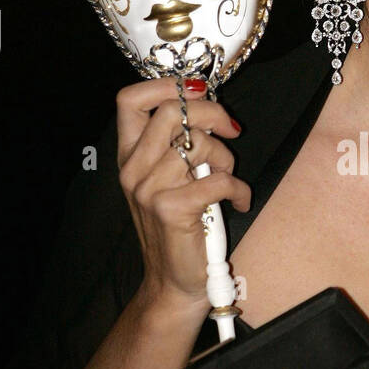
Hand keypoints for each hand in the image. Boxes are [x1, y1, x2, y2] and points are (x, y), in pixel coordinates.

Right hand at [116, 76, 251, 312]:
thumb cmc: (179, 228)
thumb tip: (205, 104)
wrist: (174, 282)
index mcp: (129, 156)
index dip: (165, 85)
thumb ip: (176, 144)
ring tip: (229, 178)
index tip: (196, 91)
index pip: (130, 100)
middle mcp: (133, 169)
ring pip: (199, 144)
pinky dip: (240, 190)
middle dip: (212, 114)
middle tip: (230, 131)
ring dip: (226, 158)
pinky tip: (240, 202)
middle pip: (173, 111)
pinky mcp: (172, 209)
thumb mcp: (169, 180)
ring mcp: (149, 189)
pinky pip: (219, 180)